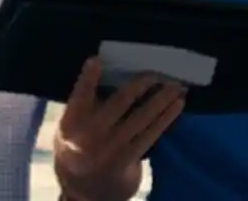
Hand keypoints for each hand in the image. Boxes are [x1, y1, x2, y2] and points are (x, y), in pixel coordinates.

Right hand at [54, 57, 185, 200]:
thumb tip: (113, 72)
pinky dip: (166, 118)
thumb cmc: (80, 144)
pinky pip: (150, 134)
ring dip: (162, 99)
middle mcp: (89, 135)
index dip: (87, 79)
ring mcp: (110, 148)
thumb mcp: (72, 126)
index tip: (96, 60)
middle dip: (140, 85)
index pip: (79, 96)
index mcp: (71, 123)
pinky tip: (177, 105)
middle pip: (118, 103)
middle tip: (157, 72)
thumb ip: (84, 105)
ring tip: (176, 86)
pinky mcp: (127, 158)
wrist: (83, 188)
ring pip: (141, 118)